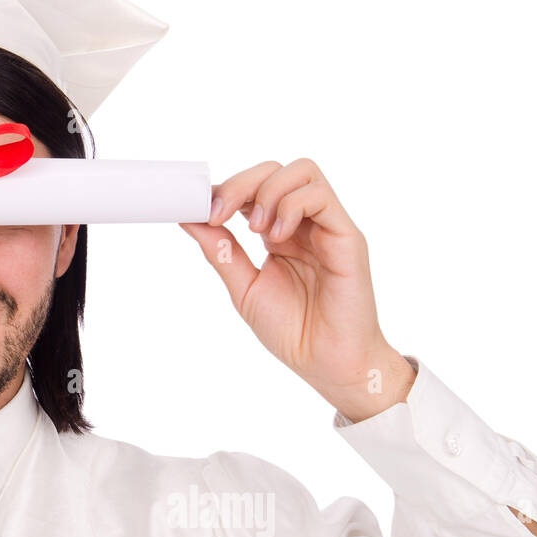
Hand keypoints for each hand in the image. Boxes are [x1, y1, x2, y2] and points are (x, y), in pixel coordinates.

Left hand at [180, 158, 413, 422]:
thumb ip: (221, 251)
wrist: (328, 365)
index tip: (197, 207)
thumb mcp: (244, 287)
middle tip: (218, 212)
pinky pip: (321, 197)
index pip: (254, 188)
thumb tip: (189, 219)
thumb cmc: (293, 331)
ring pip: (302, 171)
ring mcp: (327, 227)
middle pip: (275, 170)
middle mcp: (304, 224)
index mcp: (279, 234)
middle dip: (240, 183)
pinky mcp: (348, 236)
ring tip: (255, 228)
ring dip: (268, 192)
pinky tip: (276, 237)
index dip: (225, 190)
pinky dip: (292, 206)